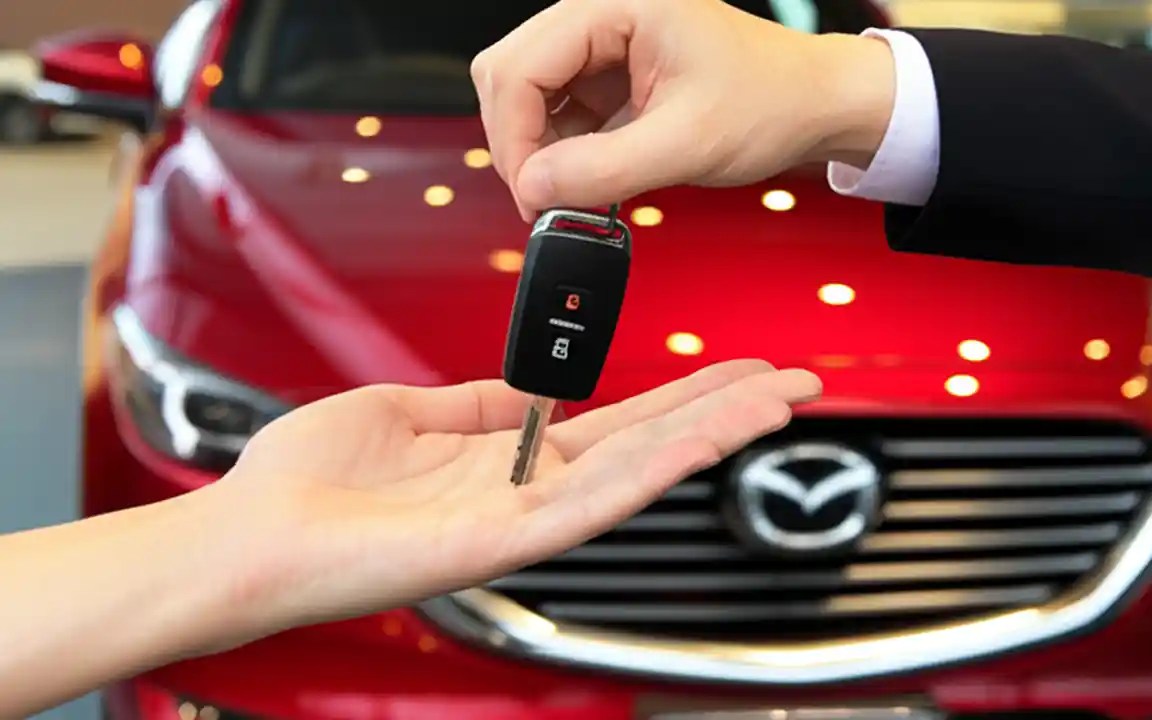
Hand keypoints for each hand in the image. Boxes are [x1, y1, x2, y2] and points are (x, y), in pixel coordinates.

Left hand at [200, 360, 820, 648]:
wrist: (251, 533)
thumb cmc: (308, 481)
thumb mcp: (406, 410)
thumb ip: (476, 400)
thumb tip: (525, 384)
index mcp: (508, 459)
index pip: (617, 422)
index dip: (680, 393)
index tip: (732, 366)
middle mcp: (527, 492)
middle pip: (647, 443)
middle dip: (722, 410)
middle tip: (791, 380)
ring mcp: (522, 520)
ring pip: (638, 472)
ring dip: (710, 433)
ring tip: (772, 400)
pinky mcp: (502, 542)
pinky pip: (591, 499)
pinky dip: (652, 466)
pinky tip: (701, 438)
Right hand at [471, 0, 895, 219]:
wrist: (812, 104)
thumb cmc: (771, 101)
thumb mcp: (687, 143)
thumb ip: (604, 169)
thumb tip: (535, 188)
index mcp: (618, 4)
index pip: (520, 65)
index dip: (515, 138)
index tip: (534, 193)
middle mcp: (602, 14)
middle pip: (510, 76)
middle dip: (519, 144)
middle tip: (545, 199)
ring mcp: (601, 44)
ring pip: (526, 97)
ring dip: (538, 151)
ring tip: (575, 191)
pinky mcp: (606, 75)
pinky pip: (555, 113)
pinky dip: (561, 152)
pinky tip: (590, 176)